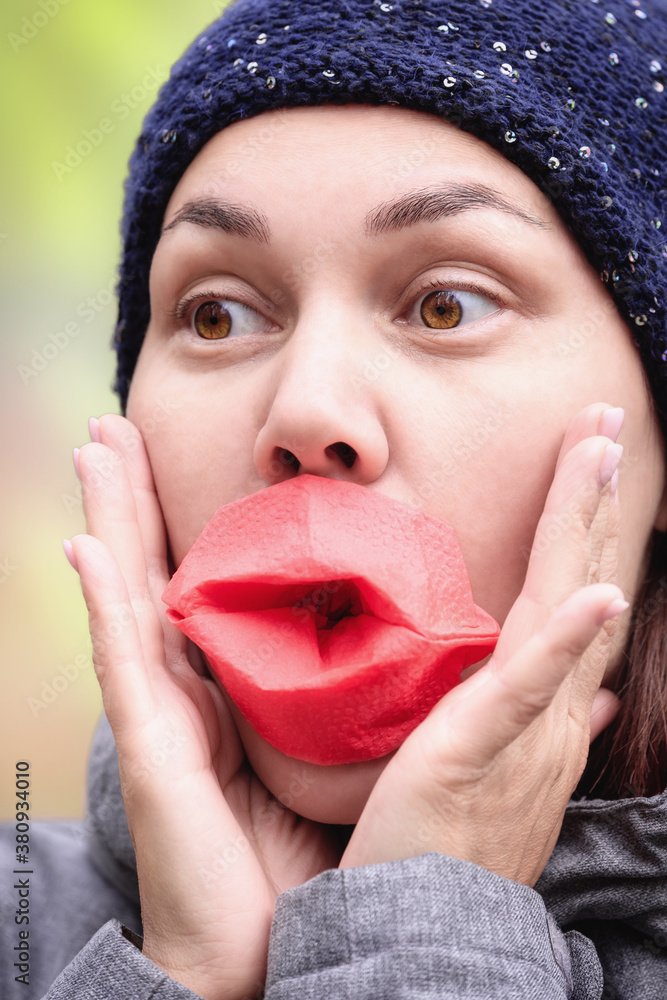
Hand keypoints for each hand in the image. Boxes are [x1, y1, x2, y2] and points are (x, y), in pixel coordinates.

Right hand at [68, 415, 345, 999]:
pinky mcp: (152, 751)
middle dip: (132, 497)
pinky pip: (124, 663)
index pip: (197, 585)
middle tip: (115, 426)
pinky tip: (86, 548)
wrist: (276, 944)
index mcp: (221, 688)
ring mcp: (158, 716)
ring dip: (108, 519)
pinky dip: (103, 602)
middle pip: (152, 573)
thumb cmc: (302, 852)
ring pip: (127, 597)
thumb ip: (345, 699)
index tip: (169, 455)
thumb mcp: (329, 754)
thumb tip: (409, 652)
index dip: (179, 519)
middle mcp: (181, 690)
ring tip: (94, 450)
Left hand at [340, 402, 624, 887]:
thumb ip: (554, 716)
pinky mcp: (482, 748)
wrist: (427, 924)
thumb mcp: (514, 764)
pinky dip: (569, 641)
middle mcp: (555, 708)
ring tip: (602, 454)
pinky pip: (531, 690)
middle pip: (580, 582)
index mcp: (552, 706)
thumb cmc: (455, 837)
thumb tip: (596, 687)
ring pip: (564, 611)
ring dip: (586, 529)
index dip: (591, 529)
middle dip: (594, 500)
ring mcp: (527, 728)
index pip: (578, 599)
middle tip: (605, 422)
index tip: (595, 461)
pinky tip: (597, 593)